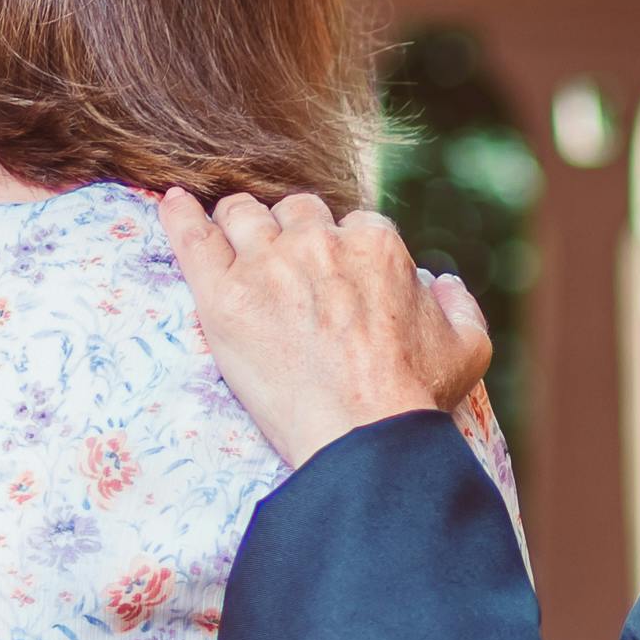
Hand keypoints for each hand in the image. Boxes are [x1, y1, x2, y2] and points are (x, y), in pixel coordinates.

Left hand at [158, 191, 493, 466]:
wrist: (362, 436)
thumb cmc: (415, 397)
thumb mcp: (468, 348)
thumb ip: (459, 305)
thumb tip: (439, 282)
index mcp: (375, 244)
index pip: (348, 223)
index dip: (338, 250)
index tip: (330, 279)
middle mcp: (319, 242)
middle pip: (293, 210)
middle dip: (289, 231)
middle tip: (282, 267)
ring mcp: (266, 264)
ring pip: (242, 214)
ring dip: (240, 224)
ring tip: (233, 244)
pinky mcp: (222, 295)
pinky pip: (191, 237)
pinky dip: (180, 216)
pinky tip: (172, 203)